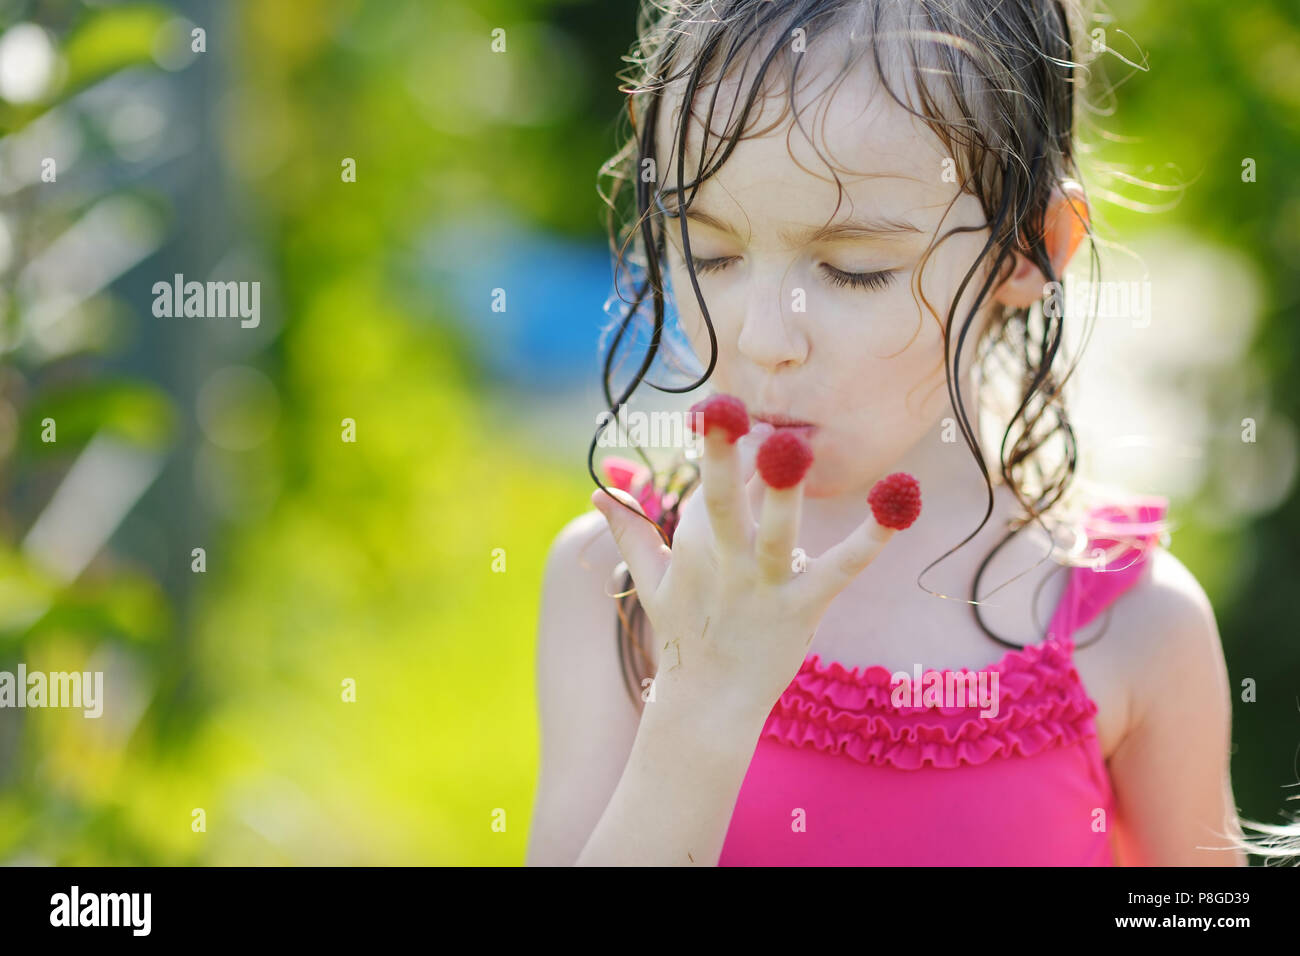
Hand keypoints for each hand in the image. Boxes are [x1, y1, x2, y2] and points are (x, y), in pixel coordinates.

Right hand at [592, 411, 899, 719]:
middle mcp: (724, 561)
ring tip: (797, 448)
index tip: (728, 408)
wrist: (708, 706)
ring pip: (775, 533)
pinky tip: (899, 502)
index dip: (721, 443)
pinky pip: (840, 570)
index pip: (710, 482)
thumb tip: (599, 491)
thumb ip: (630, 530)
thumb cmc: (683, 635)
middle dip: (723, 456)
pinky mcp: (802, 609)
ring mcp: (763, 587)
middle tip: (728, 407)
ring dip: (784, 493)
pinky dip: (871, 539)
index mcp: (690, 544)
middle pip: (721, 501)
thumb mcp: (650, 581)